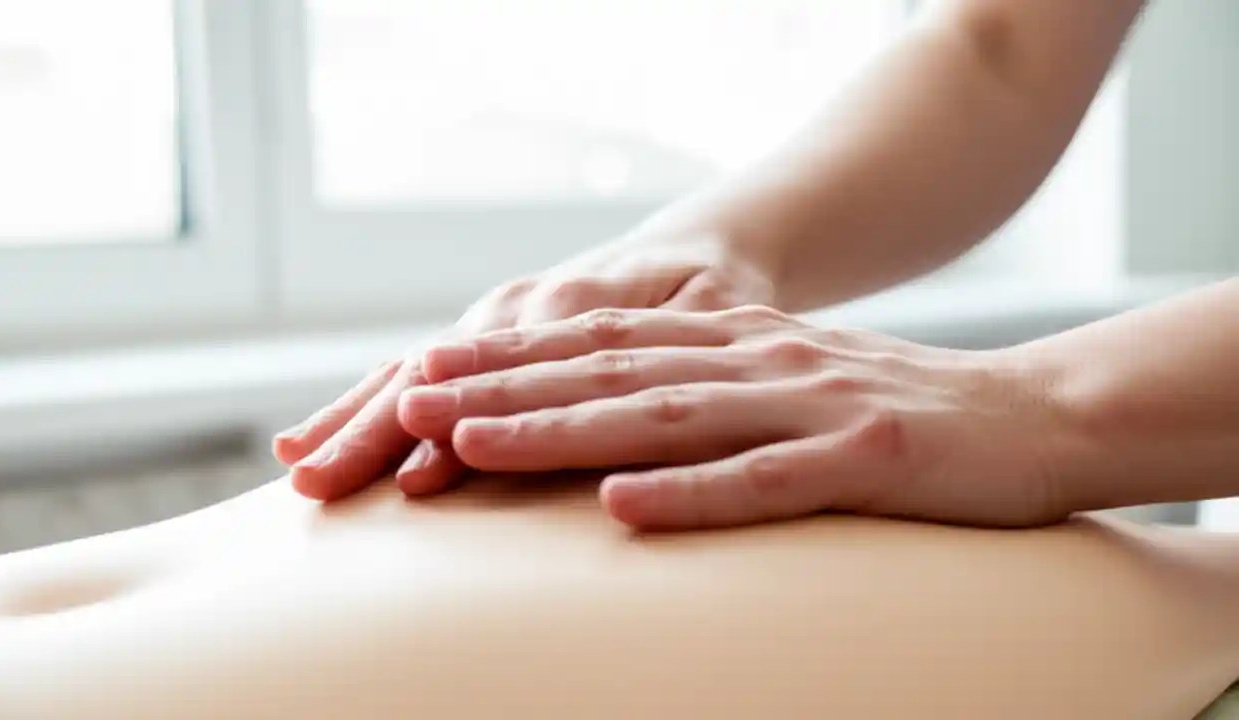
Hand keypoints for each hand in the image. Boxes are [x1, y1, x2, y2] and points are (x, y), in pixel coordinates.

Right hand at [272, 231, 775, 500]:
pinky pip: (411, 367)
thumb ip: (690, 332)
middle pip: (440, 370)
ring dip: (353, 417)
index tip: (421, 477)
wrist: (695, 248)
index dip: (468, 424)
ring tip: (297, 465)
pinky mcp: (484, 331)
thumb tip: (658, 366)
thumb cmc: (718, 288)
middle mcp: (526, 304)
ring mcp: (498, 316)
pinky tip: (306, 437)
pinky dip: (358, 402)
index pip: (512, 371)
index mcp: (584, 302)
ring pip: (410, 367)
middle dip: (378, 428)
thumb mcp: (724, 305)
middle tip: (321, 482)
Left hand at [397, 306, 1075, 528]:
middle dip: (503, 387)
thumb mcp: (788, 385)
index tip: (423, 372)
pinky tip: (623, 506)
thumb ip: (708, 391)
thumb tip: (613, 422)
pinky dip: (689, 493)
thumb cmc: (893, 414)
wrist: (1029, 417)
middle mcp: (759, 359)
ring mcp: (809, 405)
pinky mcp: (864, 462)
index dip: (508, 355)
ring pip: (665, 415)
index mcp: (736, 340)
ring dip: (564, 431)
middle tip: (412, 403)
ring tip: (477, 447)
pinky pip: (764, 481)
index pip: (601, 342)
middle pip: (608, 370)